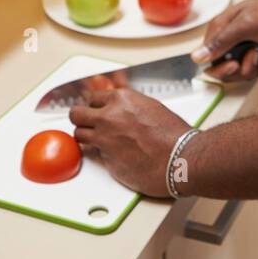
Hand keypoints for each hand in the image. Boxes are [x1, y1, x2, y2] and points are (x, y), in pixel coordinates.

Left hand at [70, 87, 189, 198]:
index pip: (92, 98)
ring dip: (86, 137)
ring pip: (79, 134)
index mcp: (121, 100)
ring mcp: (104, 139)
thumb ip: (129, 106)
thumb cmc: (173, 135)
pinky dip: (103, 155)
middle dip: (80, 119)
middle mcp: (108, 117)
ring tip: (99, 141)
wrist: (180, 158)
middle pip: (76, 114)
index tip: (94, 111)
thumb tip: (119, 109)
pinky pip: (96, 155)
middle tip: (86, 124)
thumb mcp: (150, 107)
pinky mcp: (106, 160)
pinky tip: (118, 156)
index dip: (94, 106)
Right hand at [191, 0, 257, 81]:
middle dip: (249, 64)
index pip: (209, 62)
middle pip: (230, 70)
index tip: (236, 64)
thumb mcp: (246, 25)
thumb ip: (221, 41)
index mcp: (221, 30)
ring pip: (249, 70)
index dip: (222, 68)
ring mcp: (247, 46)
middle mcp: (232, 40)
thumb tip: (197, 56)